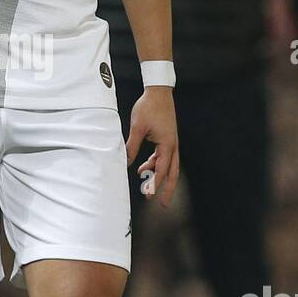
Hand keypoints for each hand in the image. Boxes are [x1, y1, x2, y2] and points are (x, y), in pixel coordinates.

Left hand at [127, 87, 179, 207]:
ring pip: (168, 165)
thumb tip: (125, 162)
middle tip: (162, 204)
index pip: (162, 169)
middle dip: (167, 189)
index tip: (150, 196)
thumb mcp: (137, 128)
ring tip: (147, 187)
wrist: (158, 92)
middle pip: (172, 172)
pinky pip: (163, 156)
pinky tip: (143, 167)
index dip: (155, 184)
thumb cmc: (148, 107)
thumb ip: (132, 146)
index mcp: (167, 144)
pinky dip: (155, 164)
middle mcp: (172, 145)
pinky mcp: (167, 138)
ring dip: (158, 176)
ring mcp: (171, 142)